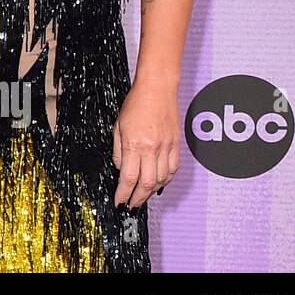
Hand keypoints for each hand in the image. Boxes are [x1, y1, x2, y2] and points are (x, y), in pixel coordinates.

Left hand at [113, 79, 179, 208]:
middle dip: (138, 198)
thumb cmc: (135, 104)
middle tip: (131, 205)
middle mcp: (152, 148)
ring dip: (151, 192)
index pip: (128, 177)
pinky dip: (166, 180)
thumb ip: (118, 150)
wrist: (157, 89)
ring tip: (142, 197)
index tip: (119, 202)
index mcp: (135, 144)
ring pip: (162, 179)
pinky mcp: (177, 145)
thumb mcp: (118, 126)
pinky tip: (159, 184)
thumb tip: (120, 169)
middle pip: (147, 183)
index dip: (123, 193)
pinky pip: (173, 169)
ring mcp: (167, 147)